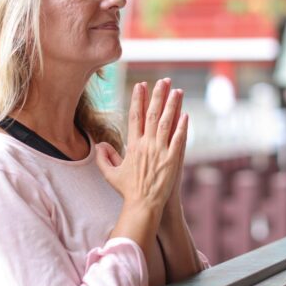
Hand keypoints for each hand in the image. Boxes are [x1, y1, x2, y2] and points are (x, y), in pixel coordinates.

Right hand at [96, 79, 187, 216]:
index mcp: (133, 145)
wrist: (143, 205)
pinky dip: (182, 126)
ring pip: (167, 123)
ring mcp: (161, 151)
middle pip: (152, 114)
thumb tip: (99, 145)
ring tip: (177, 90)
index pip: (135, 116)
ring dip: (172, 105)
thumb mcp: (111, 174)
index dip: (139, 99)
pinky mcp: (173, 160)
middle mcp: (146, 145)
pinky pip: (178, 139)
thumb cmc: (127, 191)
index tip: (141, 85)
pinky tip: (186, 114)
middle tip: (163, 80)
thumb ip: (104, 158)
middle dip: (158, 95)